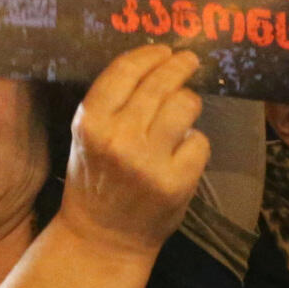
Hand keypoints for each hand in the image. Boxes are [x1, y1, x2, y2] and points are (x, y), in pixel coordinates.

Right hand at [57, 45, 209, 259]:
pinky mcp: (176, 182)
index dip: (149, 54)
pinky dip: (195, 143)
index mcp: (90, 121)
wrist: (102, 237)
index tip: (163, 50)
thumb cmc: (95, 178)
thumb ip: (113, 102)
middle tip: (189, 60)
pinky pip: (200, 142)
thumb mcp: (88, 135)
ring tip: (185, 107)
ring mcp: (149, 161)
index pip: (125, 70)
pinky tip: (182, 151)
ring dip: (189, 102)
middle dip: (180, 66)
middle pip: (160, 84)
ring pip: (185, 106)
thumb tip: (154, 63)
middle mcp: (119, 137)